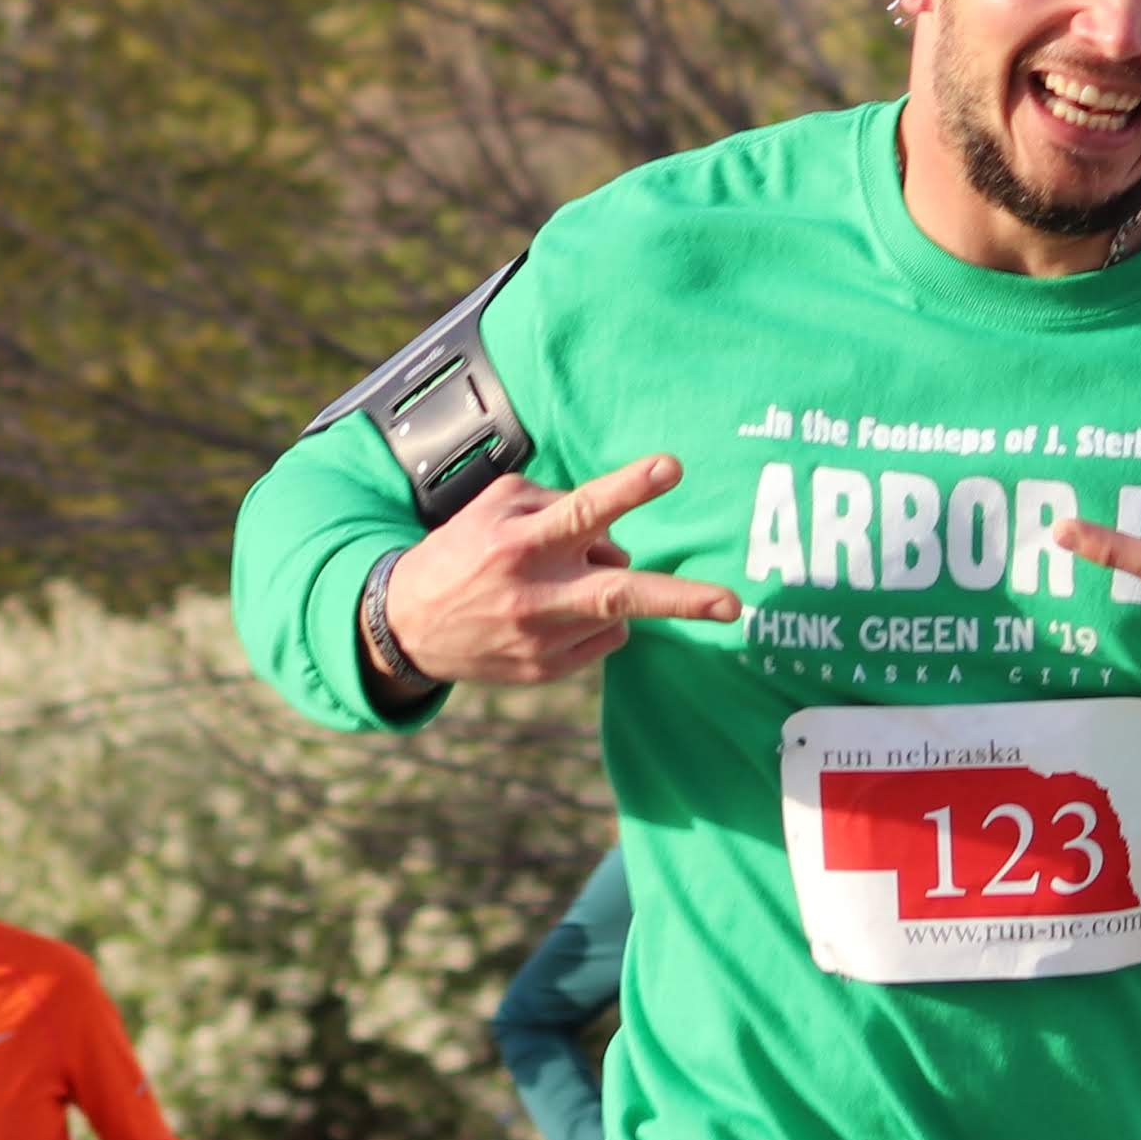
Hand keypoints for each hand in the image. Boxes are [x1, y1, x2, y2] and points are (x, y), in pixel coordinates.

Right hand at [373, 455, 741, 684]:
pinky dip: (597, 622)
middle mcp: (535, 594)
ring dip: (611, 587)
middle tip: (733, 604)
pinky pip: (604, 641)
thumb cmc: (462, 551)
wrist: (407, 627)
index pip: (585, 510)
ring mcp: (543, 639)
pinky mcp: (546, 672)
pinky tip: (556, 613)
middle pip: (622, 593)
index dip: (630, 488)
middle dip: (683, 599)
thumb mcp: (493, 508)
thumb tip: (612, 530)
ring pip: (618, 613)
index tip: (671, 467)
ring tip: (568, 580)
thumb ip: (554, 503)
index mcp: (520, 543)